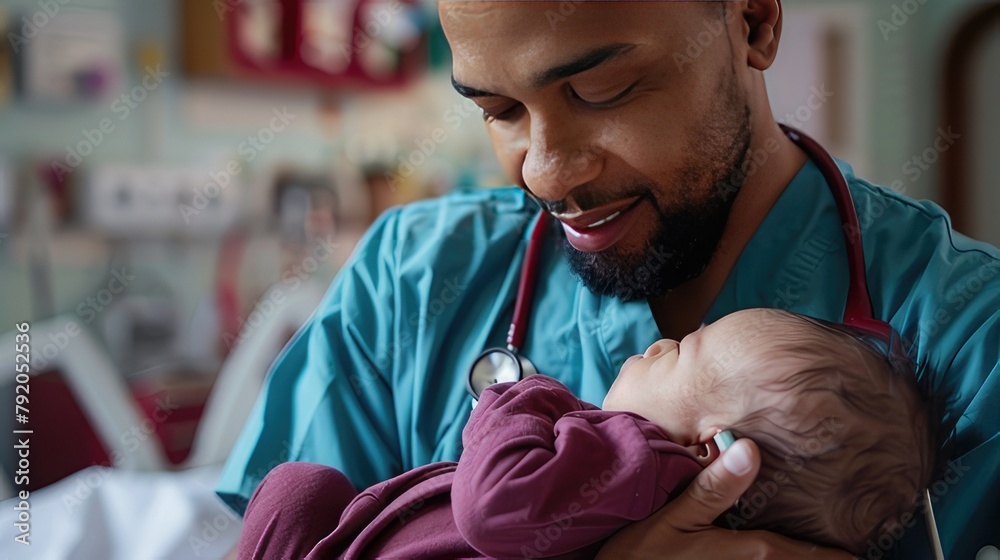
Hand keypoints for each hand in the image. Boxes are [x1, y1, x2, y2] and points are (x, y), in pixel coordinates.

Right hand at [596, 439, 853, 559]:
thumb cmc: (638, 552)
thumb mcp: (672, 516)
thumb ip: (714, 486)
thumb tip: (751, 449)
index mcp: (748, 553)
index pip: (807, 555)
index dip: (840, 556)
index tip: (865, 553)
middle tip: (855, 556)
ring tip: (831, 557)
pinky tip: (781, 555)